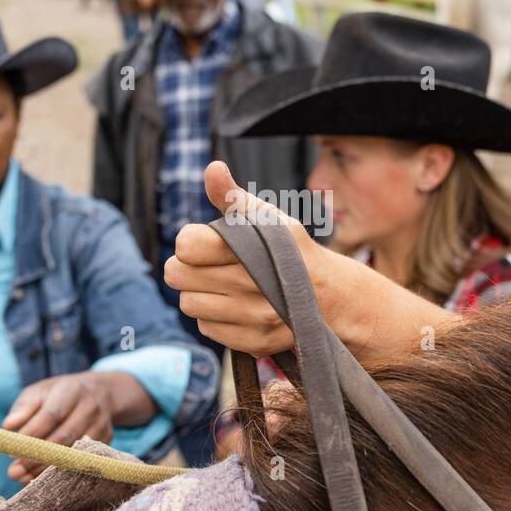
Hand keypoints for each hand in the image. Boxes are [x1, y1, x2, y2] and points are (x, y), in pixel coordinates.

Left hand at [3, 373, 120, 483]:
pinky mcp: (107, 440)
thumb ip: (23, 408)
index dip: (33, 433)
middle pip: (65, 436)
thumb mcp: (39, 393)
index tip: (12, 450)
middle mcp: (91, 406)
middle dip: (38, 456)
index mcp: (72, 390)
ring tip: (23, 477)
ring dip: (47, 469)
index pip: (52, 414)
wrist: (97, 392)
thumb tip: (8, 426)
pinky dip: (60, 472)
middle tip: (14, 472)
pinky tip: (41, 477)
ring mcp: (102, 424)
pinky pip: (83, 461)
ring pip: (75, 453)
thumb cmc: (58, 394)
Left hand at [164, 161, 456, 362]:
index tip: (205, 242)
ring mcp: (252, 317)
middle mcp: (251, 285)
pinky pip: (206, 328)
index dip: (190, 241)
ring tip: (221, 284)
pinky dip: (214, 317)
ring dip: (198, 293)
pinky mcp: (252, 341)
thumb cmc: (293, 252)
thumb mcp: (269, 219)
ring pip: (188, 303)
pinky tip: (234, 306)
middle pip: (178, 275)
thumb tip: (212, 168)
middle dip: (188, 266)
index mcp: (251, 247)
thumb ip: (234, 196)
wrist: (333, 298)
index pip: (186, 245)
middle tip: (207, 264)